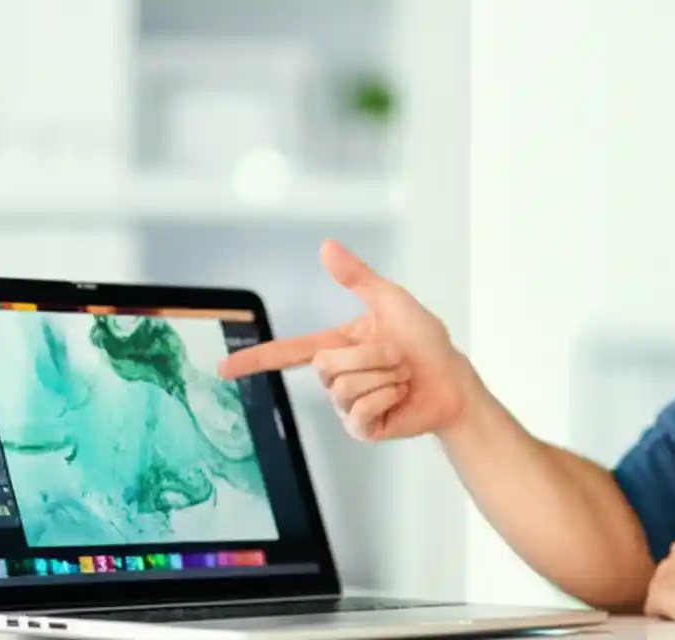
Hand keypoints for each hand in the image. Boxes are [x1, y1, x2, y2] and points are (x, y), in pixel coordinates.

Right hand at [218, 240, 471, 441]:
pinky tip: (400, 396)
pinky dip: (388, 397)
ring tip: (401, 374)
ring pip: (345, 387)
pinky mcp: (363, 428)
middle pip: (327, 365)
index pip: (287, 353)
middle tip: (397, 354)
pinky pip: (360, 412)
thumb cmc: (424, 340)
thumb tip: (326, 246)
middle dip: (371, 354)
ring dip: (384, 374)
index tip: (223, 368)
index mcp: (337, 345)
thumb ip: (357, 276)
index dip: (255, 360)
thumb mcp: (390, 300)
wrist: (452, 378)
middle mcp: (336, 377)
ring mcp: (347, 406)